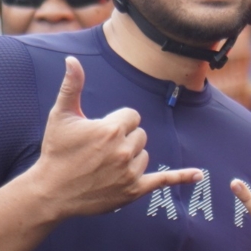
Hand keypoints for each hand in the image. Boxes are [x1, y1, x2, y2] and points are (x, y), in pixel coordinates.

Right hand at [31, 57, 201, 219]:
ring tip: (105, 166)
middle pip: (140, 135)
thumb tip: (72, 59)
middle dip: (124, 139)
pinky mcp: (134, 190)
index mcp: (111, 129)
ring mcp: (130, 172)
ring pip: (144, 154)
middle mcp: (124, 150)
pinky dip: (181, 177)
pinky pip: (163, 180)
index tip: (99, 133)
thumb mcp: (61, 116)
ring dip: (130, 157)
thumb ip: (72, 86)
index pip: (132, 116)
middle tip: (99, 151)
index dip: (117, 122)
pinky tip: (199, 175)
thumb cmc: (56, 151)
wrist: (51, 191)